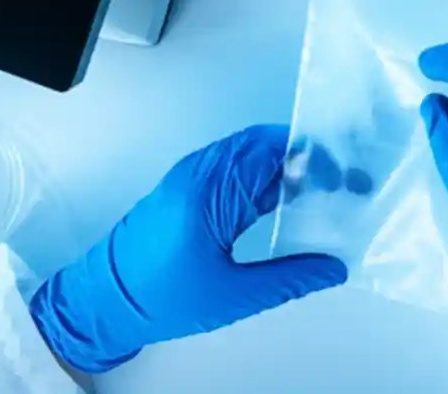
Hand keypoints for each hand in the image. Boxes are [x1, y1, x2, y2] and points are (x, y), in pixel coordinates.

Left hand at [30, 125, 347, 373]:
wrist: (102, 302)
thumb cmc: (153, 296)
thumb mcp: (234, 295)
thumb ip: (291, 278)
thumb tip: (333, 267)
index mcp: (211, 190)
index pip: (275, 150)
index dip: (316, 158)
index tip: (346, 175)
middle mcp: (200, 172)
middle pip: (267, 145)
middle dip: (309, 159)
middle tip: (342, 181)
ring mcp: (192, 177)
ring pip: (252, 154)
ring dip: (288, 167)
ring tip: (319, 192)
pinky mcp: (188, 189)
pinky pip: (234, 168)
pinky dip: (264, 177)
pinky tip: (283, 201)